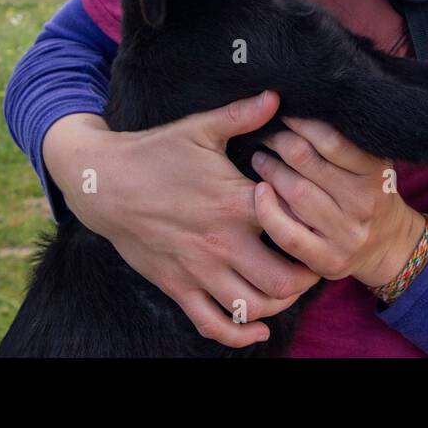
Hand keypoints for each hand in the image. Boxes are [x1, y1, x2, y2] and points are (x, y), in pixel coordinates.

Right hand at [41, 91, 320, 348]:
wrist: (103, 183)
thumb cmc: (155, 153)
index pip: (292, 224)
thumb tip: (276, 94)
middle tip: (314, 263)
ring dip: (279, 304)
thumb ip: (242, 115)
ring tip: (289, 288)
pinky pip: (213, 325)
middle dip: (306, 277)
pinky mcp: (177, 286)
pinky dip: (240, 333)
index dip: (314, 226)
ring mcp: (198, 269)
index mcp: (235, 202)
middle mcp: (221, 242)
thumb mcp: (200, 128)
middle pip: (282, 281)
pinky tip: (259, 327)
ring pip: (253, 307)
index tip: (323, 222)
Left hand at [250, 115, 427, 287]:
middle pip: (307, 163)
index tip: (284, 115)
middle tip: (266, 134)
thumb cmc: (371, 194)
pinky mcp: (327, 260)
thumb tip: (308, 105)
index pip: (332, 140)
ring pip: (295, 194)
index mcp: (376, 174)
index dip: (301, 123)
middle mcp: (363, 203)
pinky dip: (267, 211)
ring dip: (270, 171)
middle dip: (280, 143)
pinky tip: (259, 192)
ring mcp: (346, 234)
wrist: (390, 248)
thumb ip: (348, 142)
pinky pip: (288, 234)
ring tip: (260, 157)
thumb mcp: (373, 164)